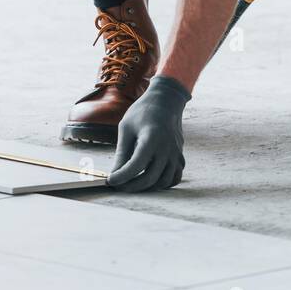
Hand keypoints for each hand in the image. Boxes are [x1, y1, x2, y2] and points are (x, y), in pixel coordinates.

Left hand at [108, 75, 188, 191]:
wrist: (165, 102)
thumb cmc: (143, 112)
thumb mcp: (126, 128)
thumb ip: (122, 152)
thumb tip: (115, 173)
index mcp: (152, 138)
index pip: (136, 165)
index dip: (122, 176)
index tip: (110, 181)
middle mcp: (167, 148)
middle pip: (150, 177)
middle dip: (131, 186)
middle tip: (118, 185)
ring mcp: (176, 154)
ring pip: (163, 182)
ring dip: (147, 187)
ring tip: (132, 183)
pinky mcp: (180, 156)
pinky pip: (174, 178)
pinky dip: (162, 183)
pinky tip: (150, 180)